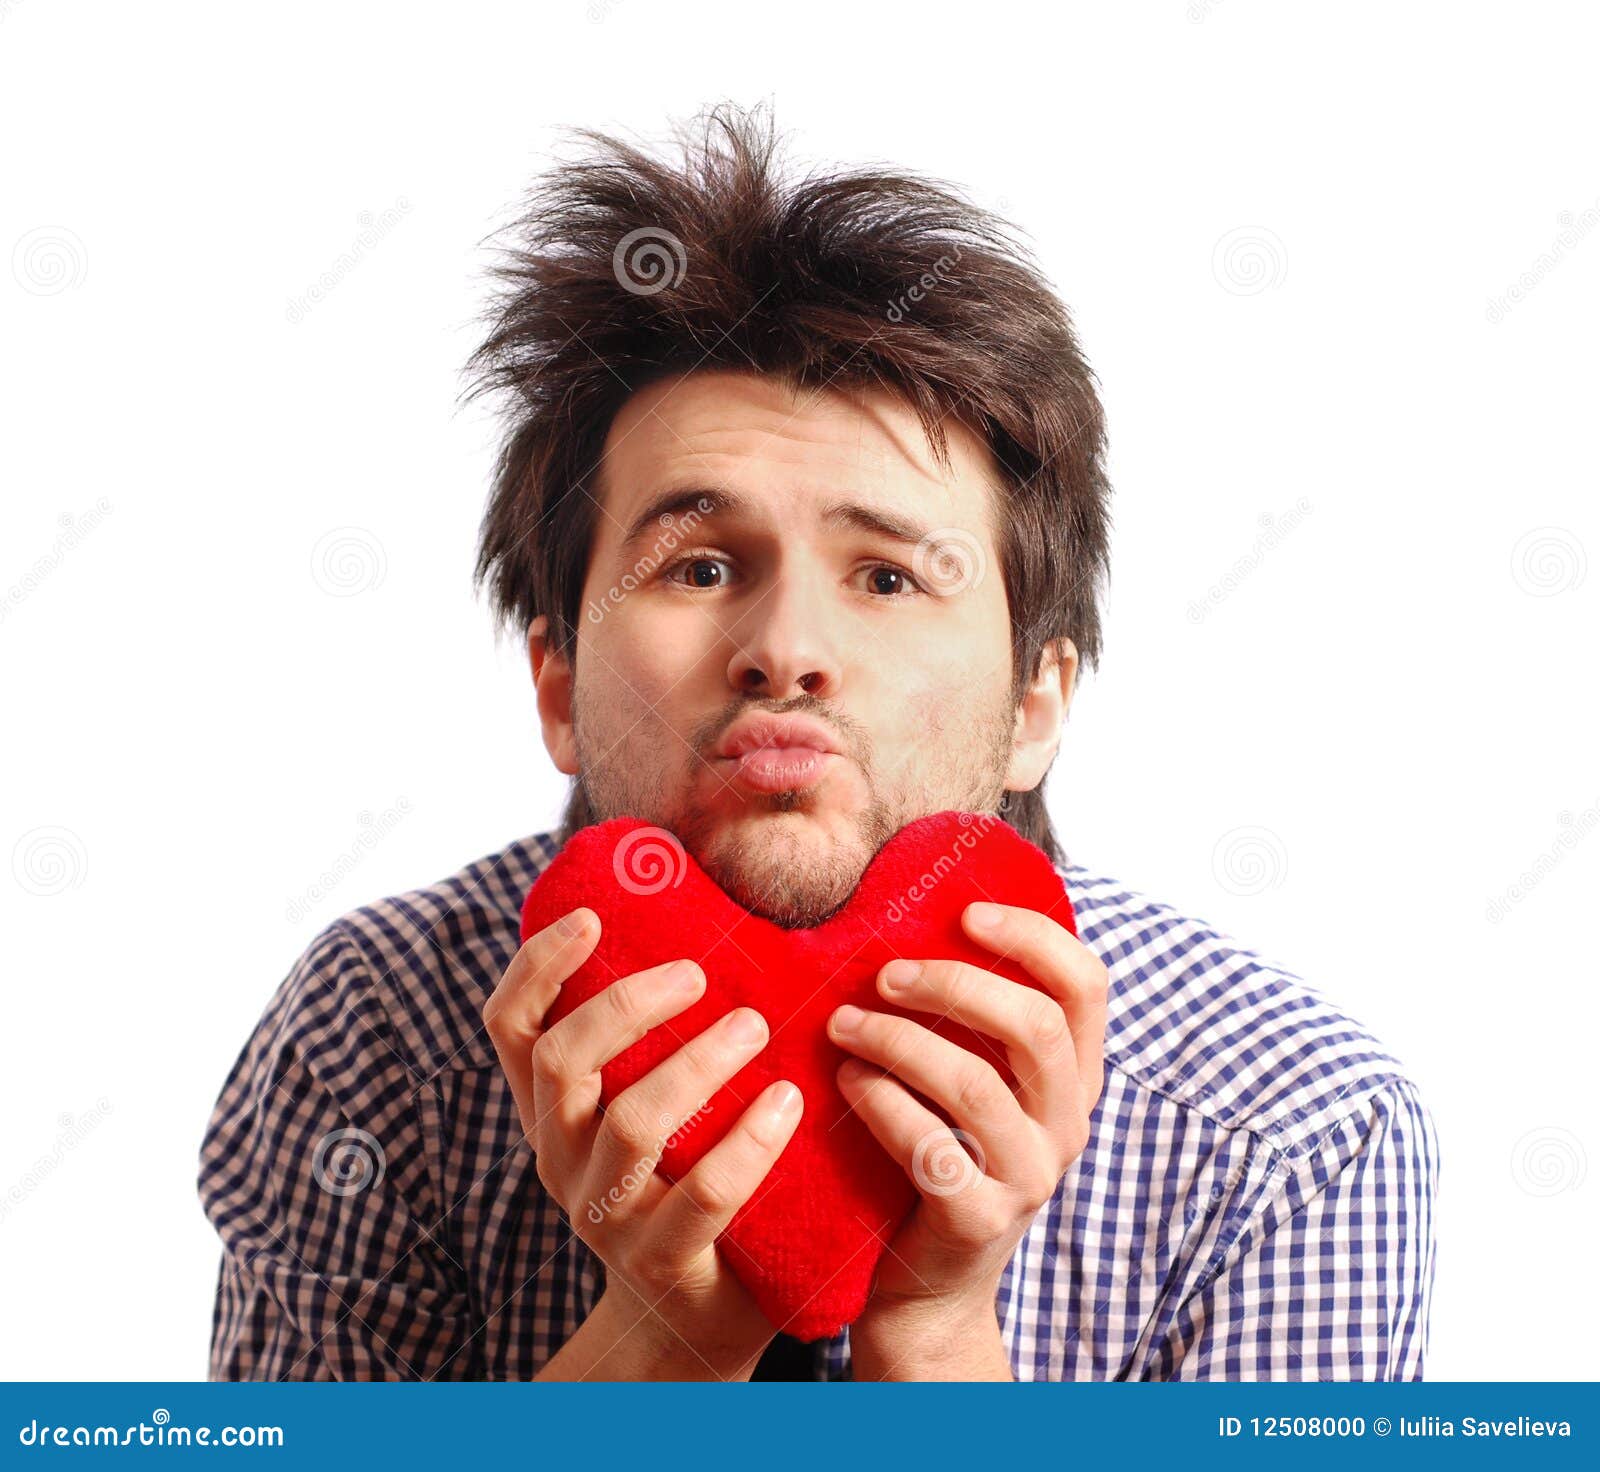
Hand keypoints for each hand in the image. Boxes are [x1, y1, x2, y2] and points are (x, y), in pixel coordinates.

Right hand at [482, 907, 803, 1379]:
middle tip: (698, 972)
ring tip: (754, 1024)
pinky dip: (750, 1140)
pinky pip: (705, 1193)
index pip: (509, 1027)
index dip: (537, 966)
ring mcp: (606, 1214)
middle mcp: (560, 1157)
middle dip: (629, 1004)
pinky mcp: (664, 1260)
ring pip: (633, 1122)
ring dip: (698, 1062)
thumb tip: (693, 932)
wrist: (683, 1321)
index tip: (590, 917)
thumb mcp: (637, 1116)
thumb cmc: (672, 1186)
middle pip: (563, 1061)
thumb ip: (642, 1048)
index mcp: (548, 1111)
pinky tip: (787, 1101)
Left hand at [826, 900, 1107, 1378]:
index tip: (967, 912)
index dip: (1034, 936)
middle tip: (886, 973)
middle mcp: (1066, 1125)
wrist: (924, 1286)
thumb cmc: (937, 1154)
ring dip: (898, 1040)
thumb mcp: (970, 1082)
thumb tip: (916, 916)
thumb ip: (970, 1019)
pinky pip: (928, 1146)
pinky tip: (844, 1080)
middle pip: (1037, 1027)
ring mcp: (1030, 1177)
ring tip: (842, 1024)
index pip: (1087, 986)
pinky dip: (878, 1101)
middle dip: (954, 984)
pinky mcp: (979, 1220)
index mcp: (1072, 1077)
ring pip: (975, 1086)